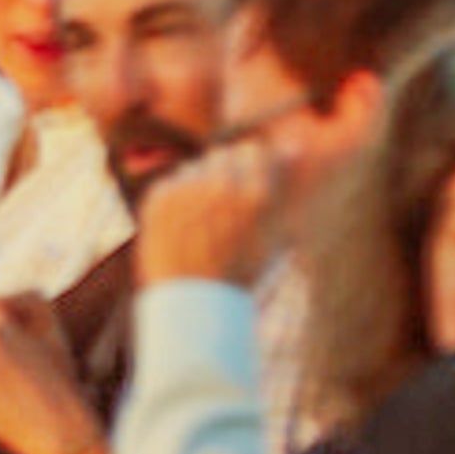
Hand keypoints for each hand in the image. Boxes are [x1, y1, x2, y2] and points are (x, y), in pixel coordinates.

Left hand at [134, 134, 290, 290]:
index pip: (256, 151)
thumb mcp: (274, 235)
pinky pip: (171, 182)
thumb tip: (295, 145)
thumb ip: (283, 187)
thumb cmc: (242, 274)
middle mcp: (222, 186)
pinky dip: (177, 200)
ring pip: (196, 167)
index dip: (253, 166)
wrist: (194, 308)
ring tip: (202, 225)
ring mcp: (187, 189)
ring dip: (201, 185)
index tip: (249, 181)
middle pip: (225, 153)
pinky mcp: (159, 197)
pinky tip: (183, 229)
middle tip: (224, 204)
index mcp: (256, 195)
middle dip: (227, 172)